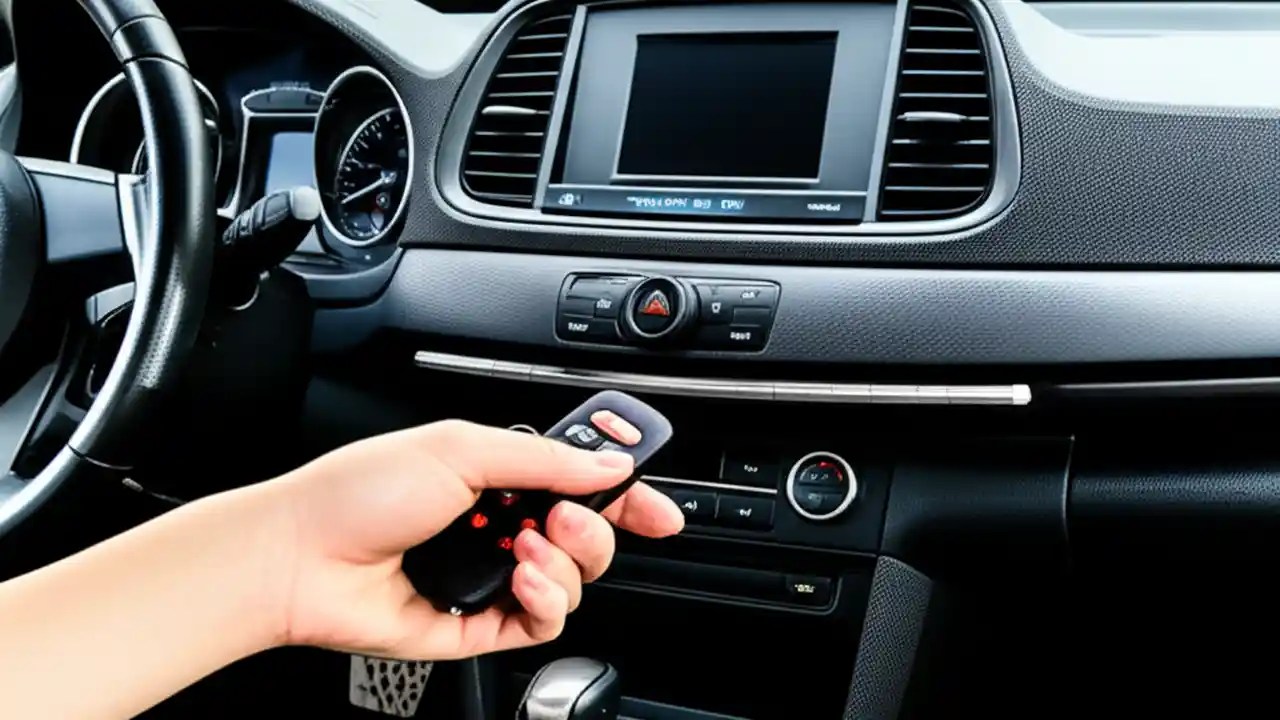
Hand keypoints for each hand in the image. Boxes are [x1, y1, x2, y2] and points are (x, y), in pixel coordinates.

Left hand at [267, 420, 683, 659]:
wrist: (301, 556)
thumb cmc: (359, 491)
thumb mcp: (460, 448)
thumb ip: (545, 458)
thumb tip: (608, 467)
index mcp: (498, 475)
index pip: (583, 486)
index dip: (626, 496)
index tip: (656, 506)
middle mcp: (500, 526)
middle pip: (591, 536)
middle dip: (593, 527)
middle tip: (562, 514)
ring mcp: (491, 575)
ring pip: (575, 581)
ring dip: (565, 562)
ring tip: (523, 548)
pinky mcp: (479, 624)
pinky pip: (544, 623)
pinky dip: (547, 601)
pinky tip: (521, 580)